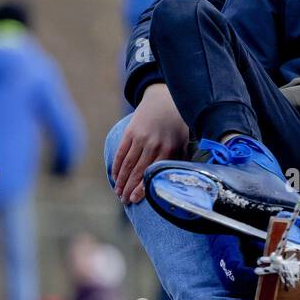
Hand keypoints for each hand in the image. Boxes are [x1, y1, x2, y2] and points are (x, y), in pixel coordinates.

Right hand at [111, 84, 188, 203]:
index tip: (135, 200)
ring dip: (121, 181)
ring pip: (127, 165)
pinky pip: (121, 153)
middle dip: (129, 189)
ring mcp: (140, 138)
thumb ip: (180, 159)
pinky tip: (115, 177)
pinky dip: (116, 166)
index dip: (141, 189)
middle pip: (137, 172)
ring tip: (118, 193)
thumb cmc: (178, 124)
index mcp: (169, 149)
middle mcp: (153, 145)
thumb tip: (178, 180)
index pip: (152, 174)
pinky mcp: (130, 132)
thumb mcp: (185, 141)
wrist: (165, 98)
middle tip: (124, 201)